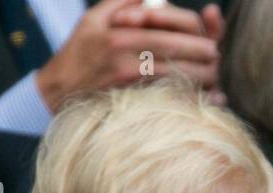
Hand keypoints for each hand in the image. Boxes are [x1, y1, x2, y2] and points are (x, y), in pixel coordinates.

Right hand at [36, 0, 220, 112]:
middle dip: (210, 56)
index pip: (182, 23)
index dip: (202, 30)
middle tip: (214, 61)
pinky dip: (201, 99)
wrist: (59, 91)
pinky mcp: (136, 102)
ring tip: (211, 79)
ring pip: (189, 75)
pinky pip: (179, 99)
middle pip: (192, 50)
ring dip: (208, 78)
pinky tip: (211, 98)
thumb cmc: (82, 52)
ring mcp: (134, 79)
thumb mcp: (95, 18)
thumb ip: (127, 2)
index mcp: (125, 27)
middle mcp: (130, 51)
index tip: (208, 39)